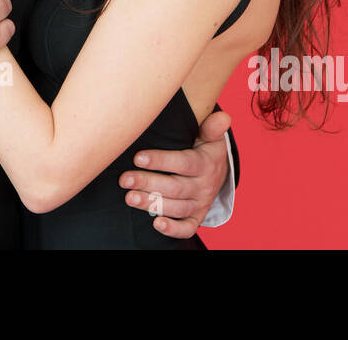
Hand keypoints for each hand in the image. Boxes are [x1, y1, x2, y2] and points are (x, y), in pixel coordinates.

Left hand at [118, 108, 232, 238]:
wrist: (218, 172)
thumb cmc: (205, 149)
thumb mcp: (211, 136)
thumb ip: (212, 127)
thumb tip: (222, 117)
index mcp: (205, 164)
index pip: (183, 163)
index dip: (161, 161)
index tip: (138, 158)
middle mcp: (203, 186)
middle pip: (175, 187)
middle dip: (148, 183)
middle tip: (124, 180)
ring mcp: (200, 203)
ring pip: (177, 207)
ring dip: (153, 205)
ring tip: (130, 198)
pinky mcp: (197, 217)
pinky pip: (187, 228)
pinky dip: (173, 230)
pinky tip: (156, 224)